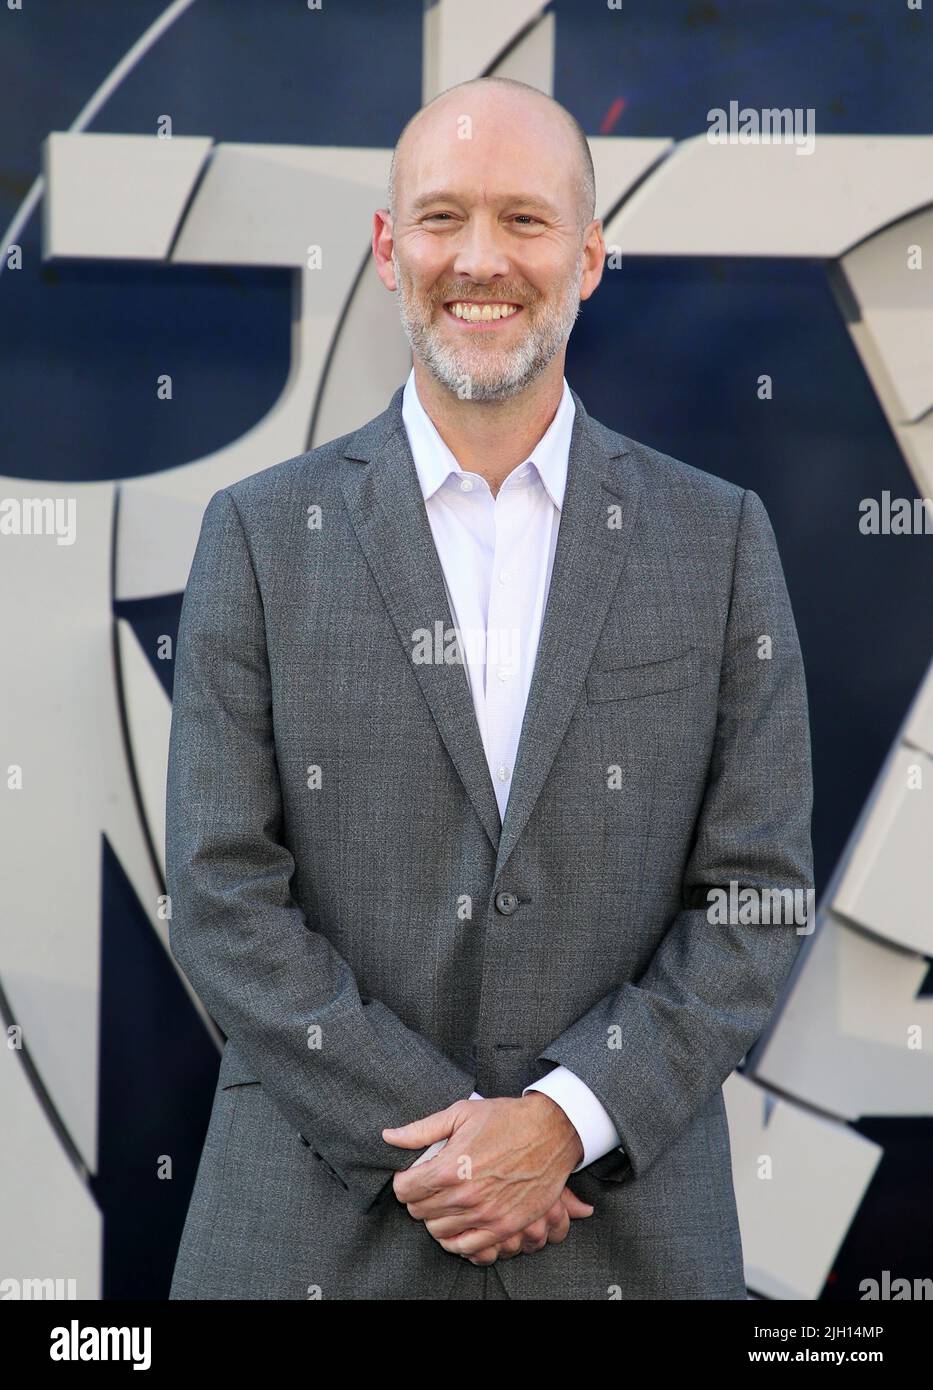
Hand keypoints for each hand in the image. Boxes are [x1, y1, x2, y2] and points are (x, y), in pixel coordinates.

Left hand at [383, 1093, 589, 1257]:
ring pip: (439, 1232)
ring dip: (436, 1218)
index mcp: (450, 1167)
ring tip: (445, 1201)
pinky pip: (467, 1247)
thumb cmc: (505, 1118)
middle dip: (418, 1198)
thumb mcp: (461, 1114)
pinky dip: (456, 1239)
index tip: (412, 1175)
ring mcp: (485, 1215)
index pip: (405, 1190)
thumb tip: (388, 1136)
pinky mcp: (505, 1227)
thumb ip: (421, 1130)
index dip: (404, 1181)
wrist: (552, 1131)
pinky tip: (459, 1222)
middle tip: (429, 1186)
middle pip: (419, 1212)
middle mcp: (465, 1196)